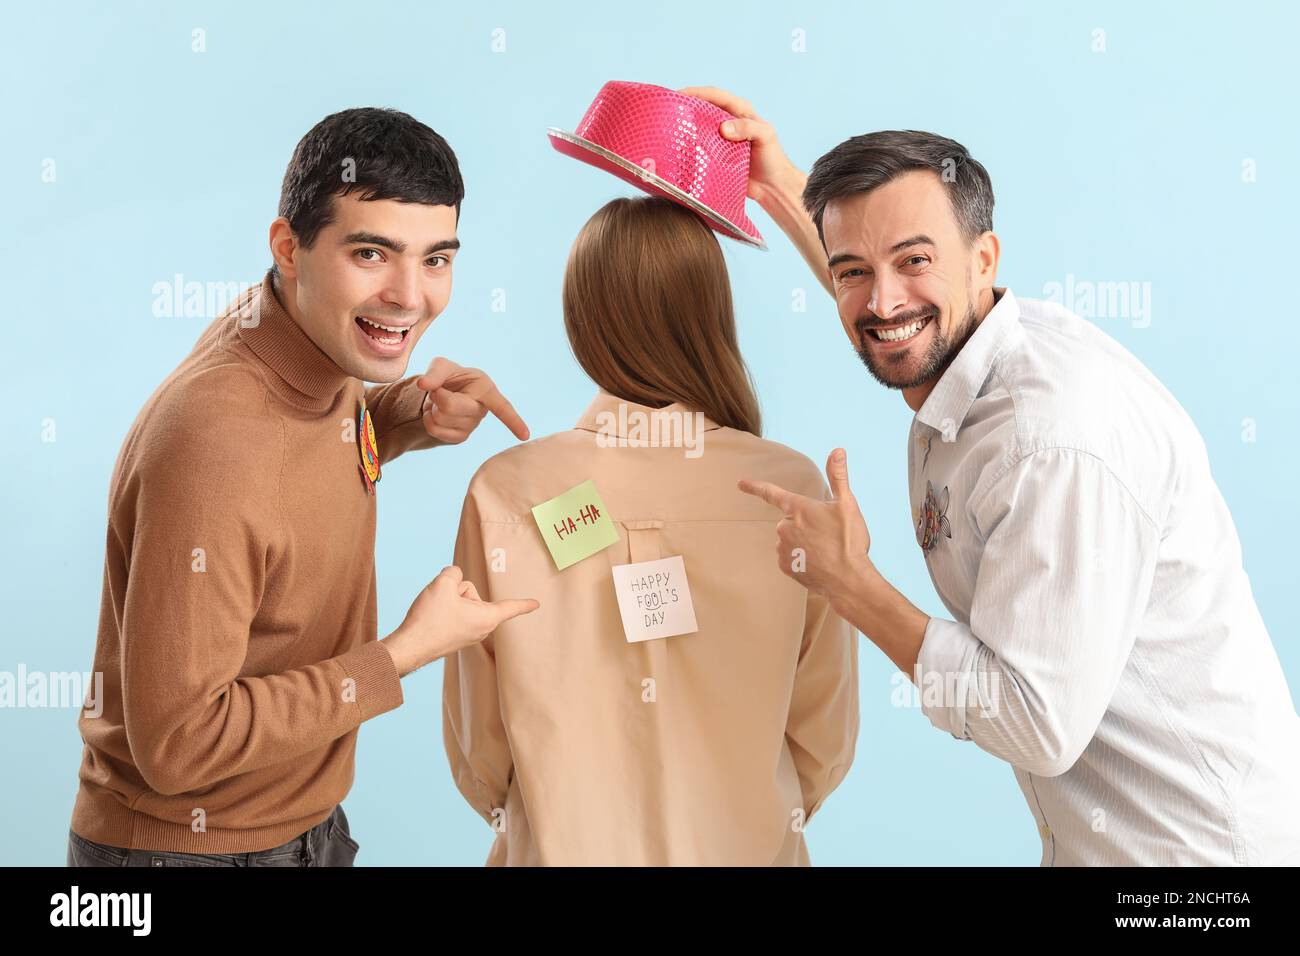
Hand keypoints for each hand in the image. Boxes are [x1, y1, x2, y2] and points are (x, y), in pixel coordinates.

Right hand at [381, 565, 538, 675]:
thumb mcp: (443, 583)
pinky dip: (441, 610)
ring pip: (459, 602)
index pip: (509, 607)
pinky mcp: (453, 637)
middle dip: (456, 591)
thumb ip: (453, 572)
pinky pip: (451, 613)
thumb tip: (453, 576)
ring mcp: (467, 634)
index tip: (536, 604)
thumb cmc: (430, 618)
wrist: (410, 647)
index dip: (524, 604)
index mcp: (487, 617)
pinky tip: (430, 618)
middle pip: (472, 593)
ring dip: (446, 600)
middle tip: (442, 604)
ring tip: (434, 612)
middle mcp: (481, 629)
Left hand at [416, 357, 528, 444]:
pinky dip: (428, 420)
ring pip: (441, 419)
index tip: (525, 436)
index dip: (513, 421)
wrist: (442, 392)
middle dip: (436, 396)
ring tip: (439, 401)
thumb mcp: (442, 365)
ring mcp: (472, 425)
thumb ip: (434, 372)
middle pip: (451, 407)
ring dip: (432, 407)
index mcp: (485, 388)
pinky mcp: (460, 437)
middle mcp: (482, 409)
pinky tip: (435, 413)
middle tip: (437, 389)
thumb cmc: (449, 377)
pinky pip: (436, 431)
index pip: (502, 406)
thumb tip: (424, 384)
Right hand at [678, 85, 801, 206]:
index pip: (716, 96)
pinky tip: (678, 148)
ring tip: (668, 127)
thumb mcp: (765, 137)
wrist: (772, 187)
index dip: (698, 92)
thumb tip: (723, 128)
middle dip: (686, 105)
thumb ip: (747, 128)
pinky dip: (689, 146)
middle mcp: (729, 122)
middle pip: (704, 108)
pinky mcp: (716, 156)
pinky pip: (700, 148)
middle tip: (668, 108)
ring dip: (685, 126)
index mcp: (741, 111)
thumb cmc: (773, 159)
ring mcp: (721, 140)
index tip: (680, 94)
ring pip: (699, 128)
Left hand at [679, 85, 831, 295]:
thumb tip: (686, 148)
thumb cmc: (743, 177)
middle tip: (675, 97)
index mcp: (727, 121)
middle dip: (697, 94)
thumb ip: (704, 154)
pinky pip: (751, 126)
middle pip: (716, 98)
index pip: (707, 101)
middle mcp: (739, 118)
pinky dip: (739, 126)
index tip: (668, 98)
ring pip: (732, 106)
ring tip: (692, 102)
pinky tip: (724, 130)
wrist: (772, 188)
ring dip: (713, 101)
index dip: (689, 95)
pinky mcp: (764, 134)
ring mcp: (751, 124)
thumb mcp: (719, 167)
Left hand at [738, 448, 870, 605]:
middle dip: (805, 524)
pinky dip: (802, 558)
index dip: (755, 487)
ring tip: (825, 550)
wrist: (848, 580)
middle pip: (790, 520)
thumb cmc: (849, 541)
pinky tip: (818, 563)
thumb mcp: (847, 504)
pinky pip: (790, 557)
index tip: (740, 483)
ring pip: (790, 539)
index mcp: (798, 508)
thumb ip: (838, 476)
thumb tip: (837, 450)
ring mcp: (783, 548)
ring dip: (804, 542)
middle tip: (828, 534)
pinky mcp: (785, 566)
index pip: (772, 493)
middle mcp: (785, 527)